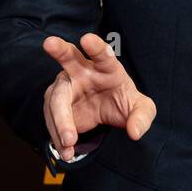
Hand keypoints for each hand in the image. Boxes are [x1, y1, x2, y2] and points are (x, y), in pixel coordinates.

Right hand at [41, 32, 155, 160]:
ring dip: (61, 121)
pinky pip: (52, 119)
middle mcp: (82, 70)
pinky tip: (66, 151)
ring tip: (69, 142)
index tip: (87, 39)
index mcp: (107, 67)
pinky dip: (58, 137)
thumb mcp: (140, 109)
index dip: (95, 47)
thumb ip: (142, 117)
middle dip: (59, 49)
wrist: (105, 111)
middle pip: (68, 57)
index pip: (103, 54)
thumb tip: (135, 133)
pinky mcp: (55, 102)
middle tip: (49, 43)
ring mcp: (66, 85)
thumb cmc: (122, 101)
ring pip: (57, 99)